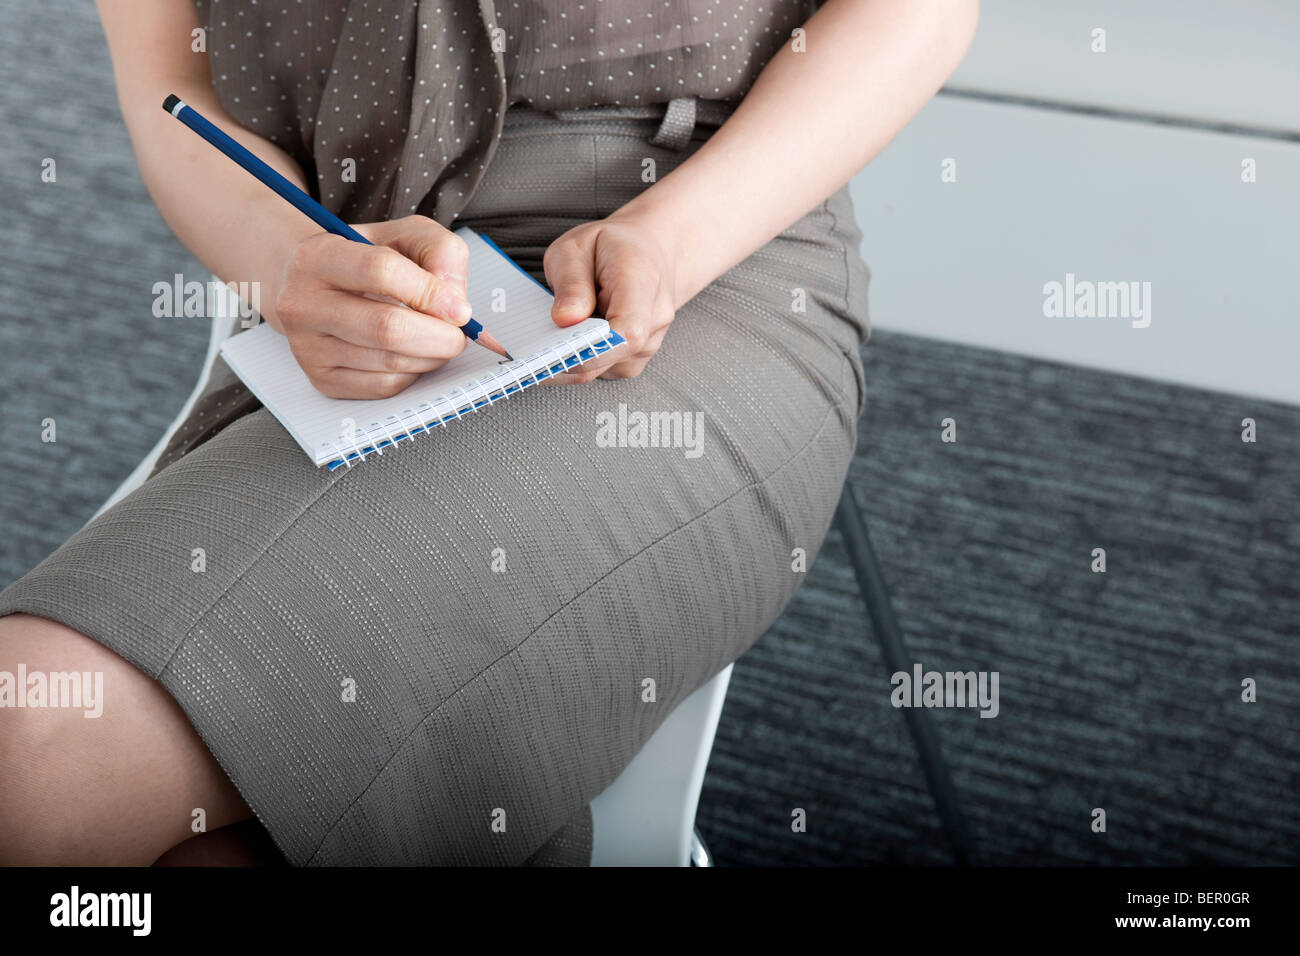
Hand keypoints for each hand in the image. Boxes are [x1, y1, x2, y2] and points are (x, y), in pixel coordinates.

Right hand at [263, 216, 471, 398]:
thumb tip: (455, 304)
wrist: (313, 286)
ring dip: (431, 356)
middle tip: (458, 334)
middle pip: (387, 328)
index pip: (382, 272)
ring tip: (437, 339)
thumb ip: (440, 252)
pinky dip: (412, 374)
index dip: (431, 292)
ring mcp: (308, 346)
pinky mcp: (322, 379)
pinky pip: (383, 386)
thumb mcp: (404, 235)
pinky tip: (413, 355)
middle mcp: (303, 303)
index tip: (459, 308)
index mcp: (318, 256)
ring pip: (390, 363)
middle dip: (439, 336)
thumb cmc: (364, 259)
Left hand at [541, 210, 679, 383]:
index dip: (591, 350)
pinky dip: (577, 360)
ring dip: (568, 358)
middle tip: (526, 346)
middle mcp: (653, 320)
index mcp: (642, 283)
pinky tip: (566, 339)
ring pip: (599, 369)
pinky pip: (600, 370)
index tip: (553, 351)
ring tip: (549, 332)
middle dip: (564, 356)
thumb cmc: (611, 247)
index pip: (627, 333)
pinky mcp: (633, 360)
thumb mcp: (578, 247)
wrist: (649, 252)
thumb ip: (571, 282)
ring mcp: (647, 345)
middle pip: (608, 357)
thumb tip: (564, 320)